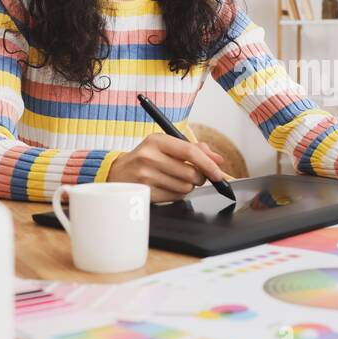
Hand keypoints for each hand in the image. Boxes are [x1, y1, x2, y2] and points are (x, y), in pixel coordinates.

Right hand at [108, 133, 227, 202]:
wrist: (118, 172)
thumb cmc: (147, 157)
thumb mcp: (166, 145)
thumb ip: (194, 148)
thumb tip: (217, 159)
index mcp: (156, 141)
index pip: (189, 151)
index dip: (208, 163)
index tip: (218, 172)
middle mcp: (149, 157)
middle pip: (191, 173)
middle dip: (199, 177)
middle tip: (195, 174)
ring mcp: (146, 176)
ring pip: (185, 187)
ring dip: (188, 186)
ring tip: (176, 178)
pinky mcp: (146, 193)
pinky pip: (176, 197)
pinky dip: (178, 194)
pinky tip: (168, 186)